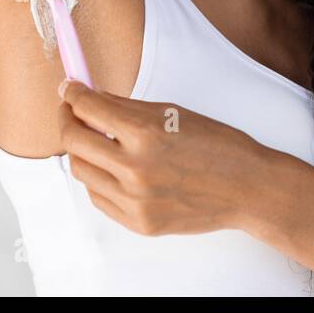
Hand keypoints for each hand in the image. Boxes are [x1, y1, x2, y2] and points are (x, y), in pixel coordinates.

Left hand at [57, 79, 266, 235]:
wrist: (247, 188)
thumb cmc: (217, 145)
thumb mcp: (171, 113)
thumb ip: (127, 108)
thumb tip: (91, 98)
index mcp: (145, 133)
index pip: (87, 108)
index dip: (72, 94)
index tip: (69, 90)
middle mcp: (135, 169)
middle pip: (74, 140)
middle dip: (67, 119)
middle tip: (70, 110)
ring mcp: (135, 200)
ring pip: (82, 171)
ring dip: (81, 150)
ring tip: (93, 140)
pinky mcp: (138, 223)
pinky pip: (99, 197)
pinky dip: (98, 178)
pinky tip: (111, 167)